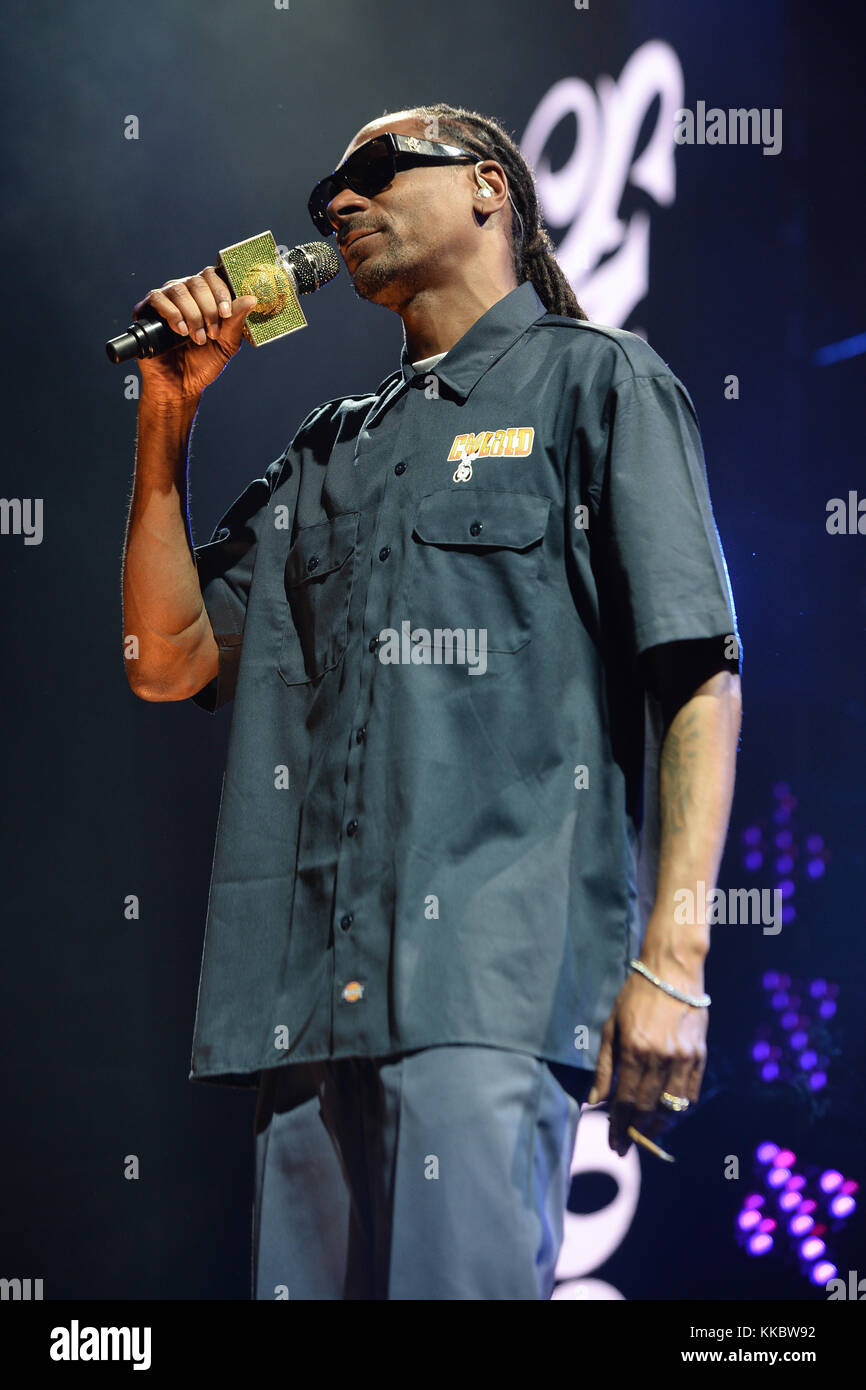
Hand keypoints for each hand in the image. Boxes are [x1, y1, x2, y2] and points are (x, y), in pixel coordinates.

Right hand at [133, 268, 256, 404]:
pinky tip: (180, 330)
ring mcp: (166, 300)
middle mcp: (185, 293)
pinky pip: (157, 298)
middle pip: (197, 282)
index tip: (226, 313)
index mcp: (205, 296)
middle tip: (211, 334)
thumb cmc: (204, 363)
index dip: (220, 291)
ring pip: (179, 289)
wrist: (182, 386)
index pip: (212, 275)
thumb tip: (251, 299)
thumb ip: (236, 321)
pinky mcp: (146, 310)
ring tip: (197, 338)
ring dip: (192, 315)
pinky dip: (172, 313)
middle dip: (208, 309)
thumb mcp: (227, 344)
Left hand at [589, 968, 707, 1156]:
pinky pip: (692, 1093)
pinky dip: (680, 1109)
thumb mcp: (611, 1027)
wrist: (672, 972)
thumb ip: (605, 1066)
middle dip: (635, 1131)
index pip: (625, 1100)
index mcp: (635, 1050)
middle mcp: (661, 1058)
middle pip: (647, 1107)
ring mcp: (684, 1058)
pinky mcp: (700, 1055)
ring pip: (672, 1106)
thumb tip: (594, 1100)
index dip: (618, 1125)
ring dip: (659, 1125)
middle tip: (626, 1145)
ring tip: (647, 1134)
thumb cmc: (635, 997)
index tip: (613, 1142)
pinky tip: (668, 1114)